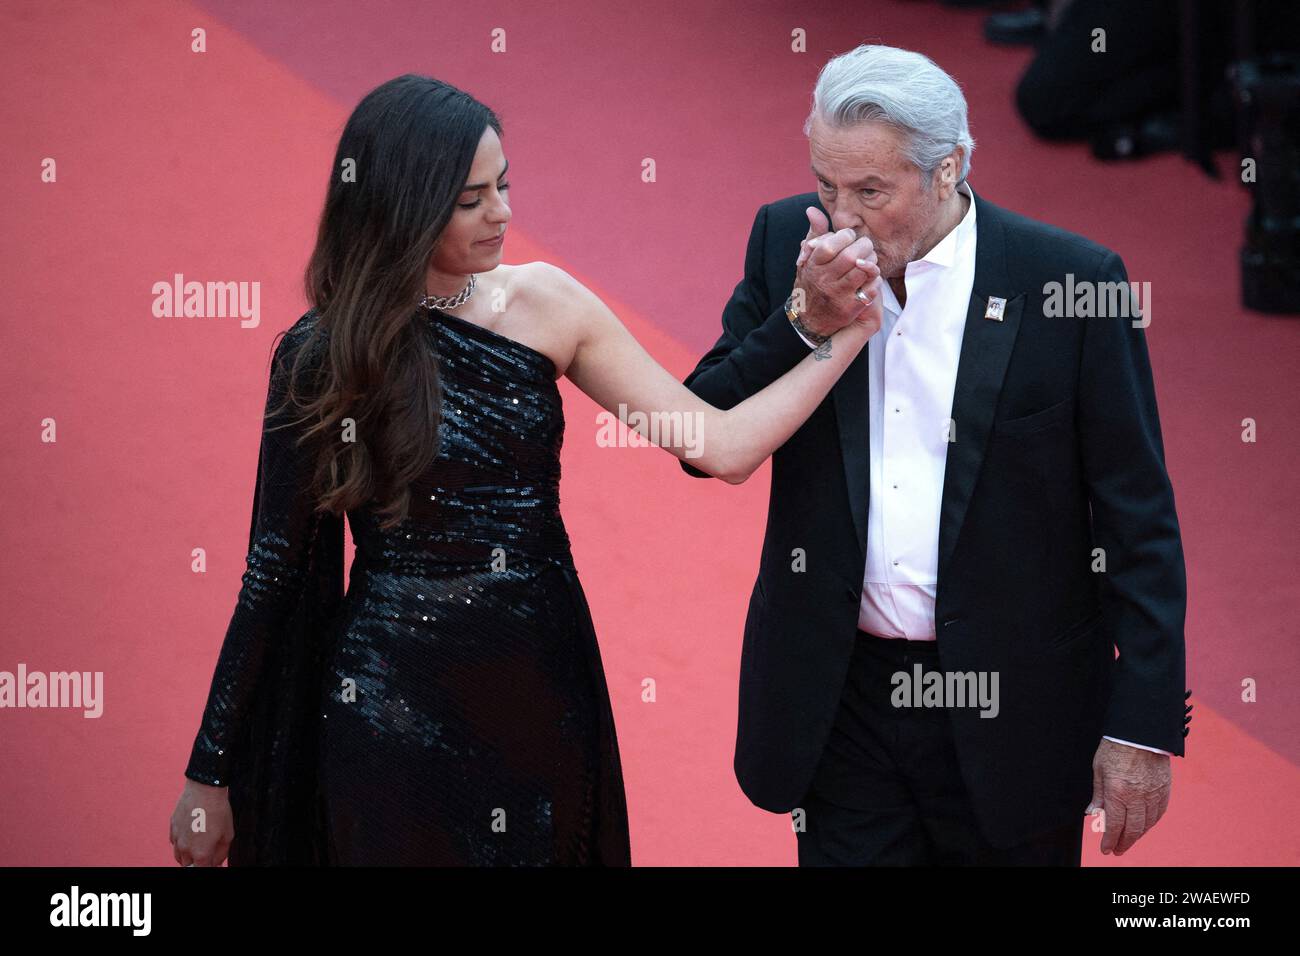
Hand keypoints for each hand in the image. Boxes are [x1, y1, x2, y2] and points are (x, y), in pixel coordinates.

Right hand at [169, 778, 234, 865]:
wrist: (204, 790)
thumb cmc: (218, 810)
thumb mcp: (228, 834)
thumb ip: (222, 853)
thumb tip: (217, 862)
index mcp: (201, 853)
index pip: (201, 870)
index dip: (209, 866)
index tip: (213, 862)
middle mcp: (185, 849)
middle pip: (188, 865)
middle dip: (198, 862)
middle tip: (207, 853)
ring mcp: (176, 838)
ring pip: (179, 856)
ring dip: (187, 855)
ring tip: (198, 846)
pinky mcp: (172, 827)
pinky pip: (174, 842)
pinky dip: (181, 843)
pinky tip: (191, 835)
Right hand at [793, 207, 882, 339]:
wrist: (810, 320)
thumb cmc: (811, 282)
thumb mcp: (807, 259)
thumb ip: (814, 234)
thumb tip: (812, 210)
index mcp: (813, 265)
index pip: (831, 244)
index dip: (846, 236)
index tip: (850, 237)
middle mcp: (824, 280)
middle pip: (850, 256)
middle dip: (863, 247)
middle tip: (865, 247)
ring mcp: (838, 295)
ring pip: (862, 271)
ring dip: (871, 262)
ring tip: (869, 261)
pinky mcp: (850, 308)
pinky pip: (870, 289)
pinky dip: (875, 280)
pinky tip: (870, 278)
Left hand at [1088, 738, 1171, 855]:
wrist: (1140, 731)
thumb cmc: (1115, 747)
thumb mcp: (1099, 769)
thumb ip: (1098, 794)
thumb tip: (1092, 814)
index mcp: (1117, 792)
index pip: (1114, 825)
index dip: (1109, 840)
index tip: (1105, 849)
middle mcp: (1137, 796)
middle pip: (1132, 829)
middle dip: (1123, 843)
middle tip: (1117, 850)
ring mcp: (1153, 794)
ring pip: (1147, 824)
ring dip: (1137, 835)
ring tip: (1128, 840)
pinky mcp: (1165, 789)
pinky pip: (1159, 812)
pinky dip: (1151, 823)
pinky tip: (1144, 826)